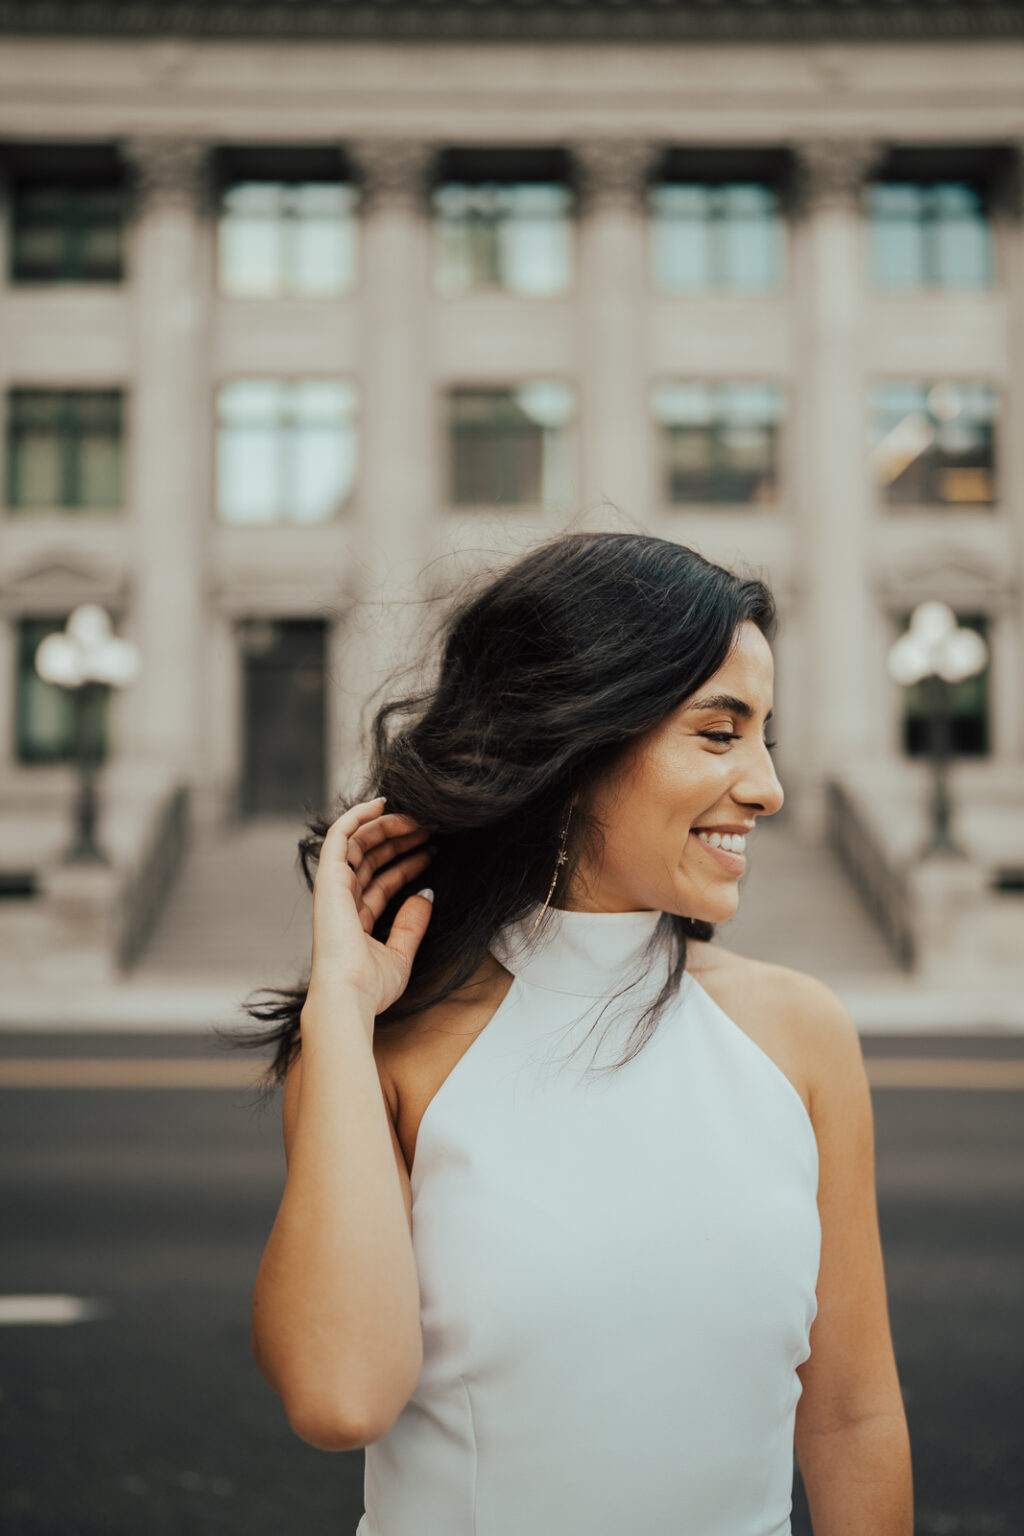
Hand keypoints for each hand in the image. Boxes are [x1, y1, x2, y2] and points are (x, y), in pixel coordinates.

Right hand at [307, 796, 434, 1018]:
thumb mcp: (401, 954)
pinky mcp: (328, 878)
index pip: (381, 881)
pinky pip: (340, 835)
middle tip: (429, 828)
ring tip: (418, 817)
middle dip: (399, 839)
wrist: (349, 996)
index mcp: (354, 920)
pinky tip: (382, 803)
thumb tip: (426, 893)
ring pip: (358, 842)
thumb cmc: (370, 987)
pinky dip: (358, 816)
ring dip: (387, 826)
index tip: (432, 850)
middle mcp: (341, 901)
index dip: (406, 863)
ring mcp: (333, 888)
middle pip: (370, 858)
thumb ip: (412, 924)